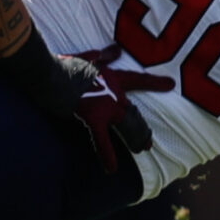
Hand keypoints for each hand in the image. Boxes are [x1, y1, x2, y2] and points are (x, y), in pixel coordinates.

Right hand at [0, 30, 163, 173]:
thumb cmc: (63, 64)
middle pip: (134, 111)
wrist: (49, 72)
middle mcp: (115, 91)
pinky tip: (111, 169)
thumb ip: (102, 56)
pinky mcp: (93, 116)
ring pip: (128, 124)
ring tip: (142, 149)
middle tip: (149, 142)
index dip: (154, 82)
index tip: (171, 85)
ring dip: (135, 137)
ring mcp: (106, 104)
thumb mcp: (86, 56)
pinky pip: (102, 139)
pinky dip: (106, 155)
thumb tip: (115, 50)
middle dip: (142, 127)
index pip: (138, 79)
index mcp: (112, 76)